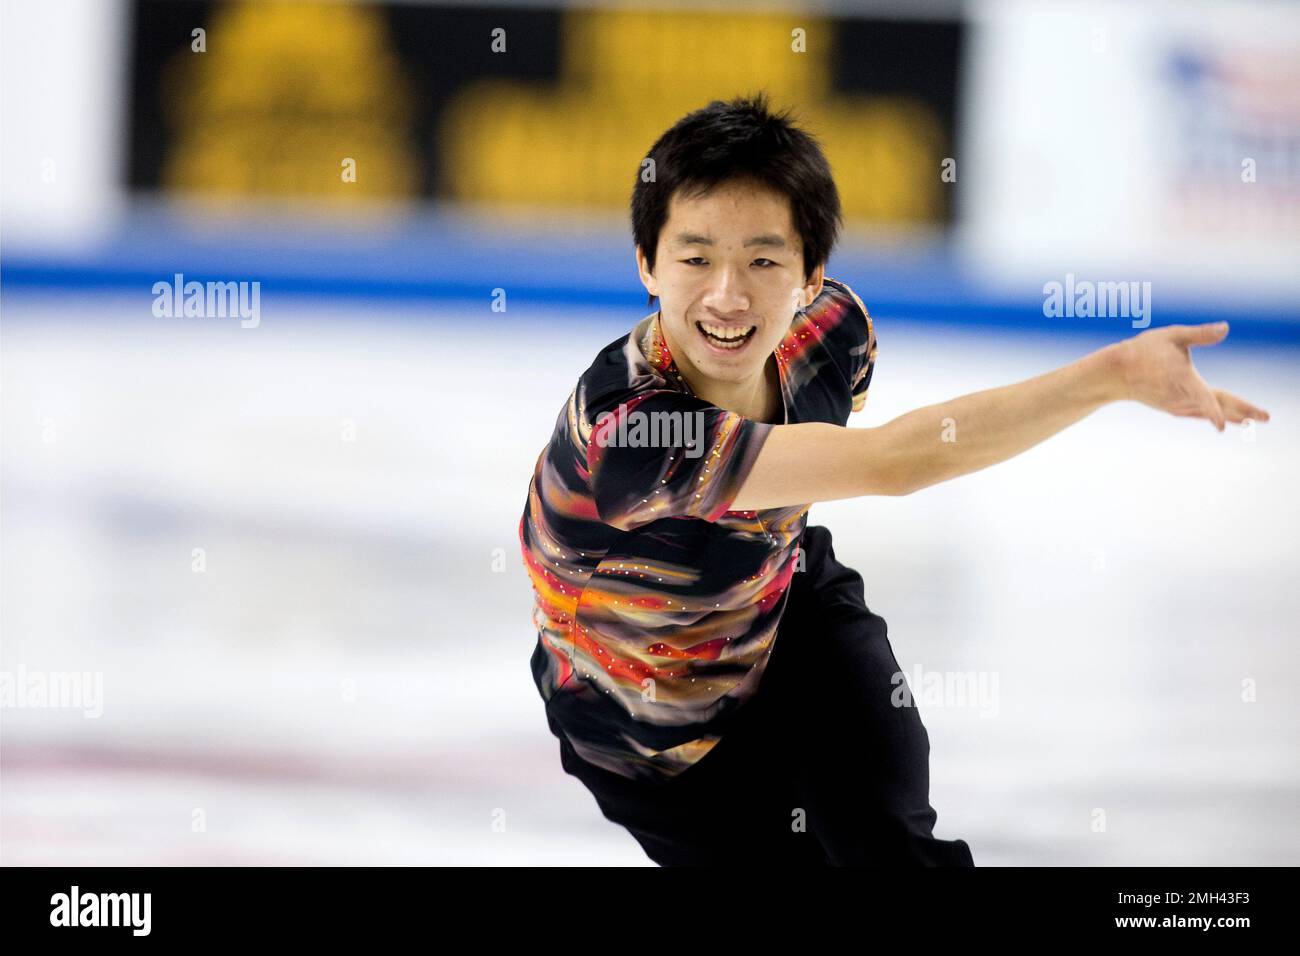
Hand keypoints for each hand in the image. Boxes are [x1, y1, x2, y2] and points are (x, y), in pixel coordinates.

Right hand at [1113, 322, 1270, 431]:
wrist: (1116, 374)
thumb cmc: (1143, 350)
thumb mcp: (1172, 335)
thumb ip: (1200, 334)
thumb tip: (1225, 328)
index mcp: (1182, 380)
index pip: (1201, 398)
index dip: (1213, 411)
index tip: (1220, 427)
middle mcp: (1180, 397)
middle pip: (1216, 407)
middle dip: (1242, 412)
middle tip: (1267, 417)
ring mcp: (1177, 405)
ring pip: (1209, 411)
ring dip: (1233, 416)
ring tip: (1252, 420)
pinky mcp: (1173, 408)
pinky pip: (1200, 413)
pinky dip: (1216, 415)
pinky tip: (1230, 420)